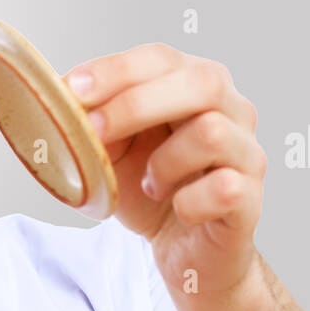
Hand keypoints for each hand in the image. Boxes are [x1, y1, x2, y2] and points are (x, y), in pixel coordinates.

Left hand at [63, 43, 266, 296]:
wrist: (187, 251)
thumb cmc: (153, 192)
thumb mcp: (113, 152)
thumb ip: (95, 123)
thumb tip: (59, 104)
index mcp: (194, 87)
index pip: (162, 59)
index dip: (116, 71)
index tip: (73, 89)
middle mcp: (232, 110)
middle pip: (201, 82)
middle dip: (136, 105)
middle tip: (93, 131)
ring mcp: (247, 153)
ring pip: (212, 133)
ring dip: (164, 162)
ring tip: (148, 185)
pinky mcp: (250, 198)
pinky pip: (224, 188)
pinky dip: (188, 202)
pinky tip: (177, 209)